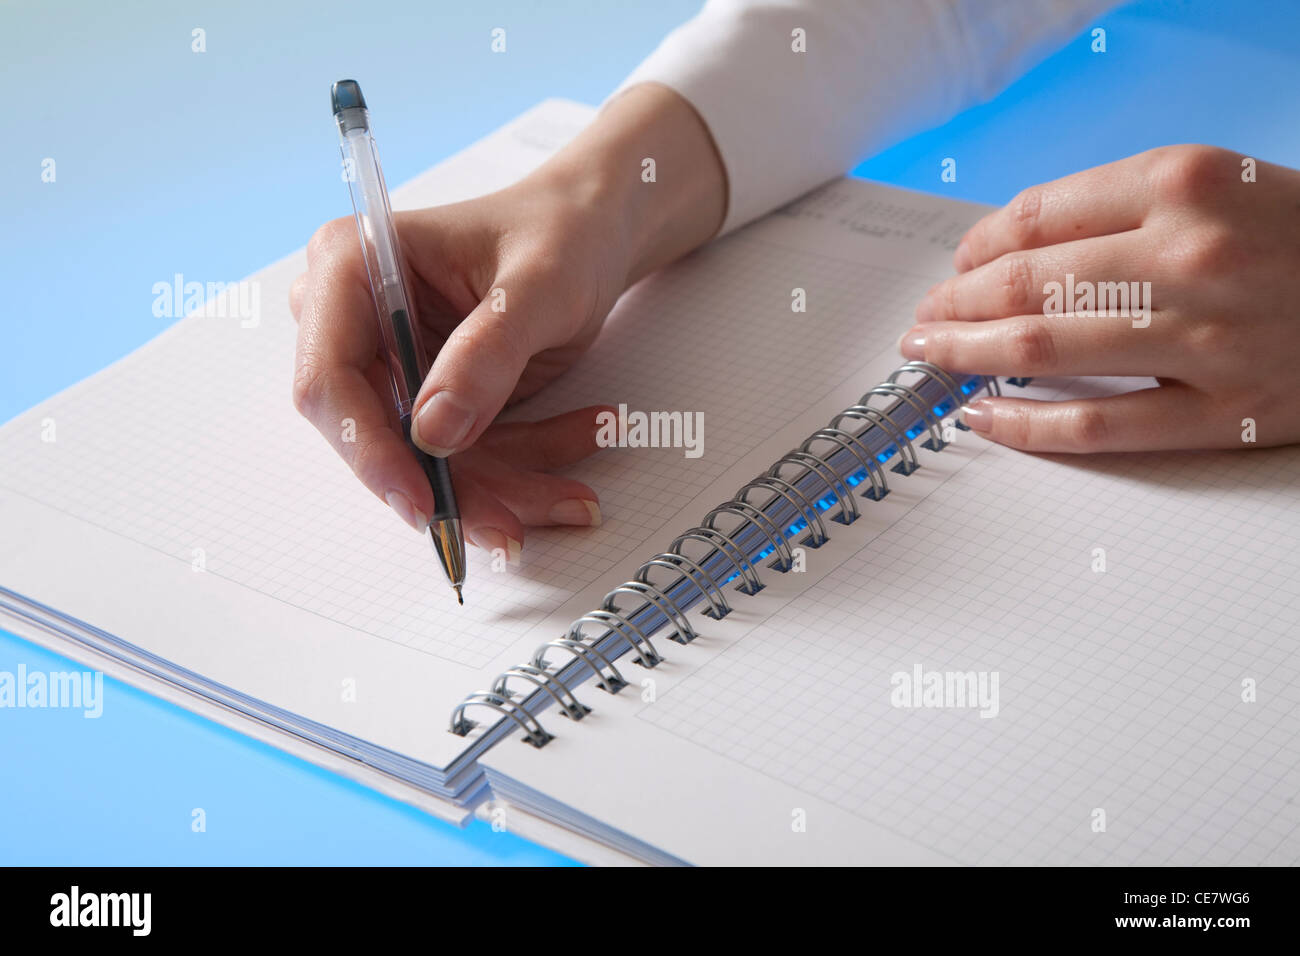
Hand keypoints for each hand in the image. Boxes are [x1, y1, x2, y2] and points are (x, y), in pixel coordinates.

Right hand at [290, 84, 724, 552]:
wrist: (593, 230)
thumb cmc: (561, 232)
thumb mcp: (538, 286)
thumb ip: (488, 352)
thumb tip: (433, 432)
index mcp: (351, 267)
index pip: (329, 378)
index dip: (368, 451)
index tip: (423, 503)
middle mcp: (356, 321)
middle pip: (380, 434)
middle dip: (458, 485)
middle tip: (517, 527)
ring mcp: (393, 365)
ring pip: (431, 460)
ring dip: (507, 486)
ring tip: (576, 496)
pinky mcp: (432, 397)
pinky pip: (468, 455)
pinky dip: (526, 464)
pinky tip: (585, 435)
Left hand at [900, 145, 1299, 451]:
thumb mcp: (1219, 187)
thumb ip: (1119, 210)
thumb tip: (1009, 252)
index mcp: (1184, 182)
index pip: (1034, 216)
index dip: (972, 249)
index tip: (953, 268)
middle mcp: (1190, 254)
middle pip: (1023, 283)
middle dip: (951, 304)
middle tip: (922, 320)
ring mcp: (1207, 336)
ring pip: (1044, 348)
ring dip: (966, 355)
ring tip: (931, 357)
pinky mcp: (1224, 408)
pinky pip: (1098, 424)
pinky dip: (1026, 423)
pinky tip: (983, 417)